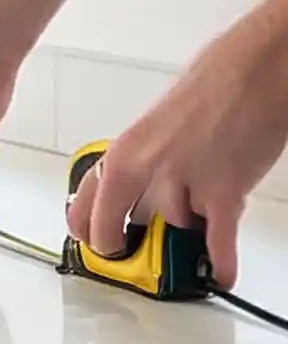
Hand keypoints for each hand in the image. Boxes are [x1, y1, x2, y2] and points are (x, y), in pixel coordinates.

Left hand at [66, 21, 287, 288]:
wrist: (258, 69)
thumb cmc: (212, 86)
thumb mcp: (155, 125)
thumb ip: (143, 161)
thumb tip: (136, 193)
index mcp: (123, 150)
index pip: (85, 205)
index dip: (87, 230)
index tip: (91, 242)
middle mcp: (145, 169)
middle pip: (116, 227)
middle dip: (122, 245)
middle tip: (127, 250)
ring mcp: (183, 183)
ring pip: (176, 227)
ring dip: (189, 224)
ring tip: (203, 199)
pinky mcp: (224, 193)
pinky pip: (217, 240)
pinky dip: (220, 261)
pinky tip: (220, 274)